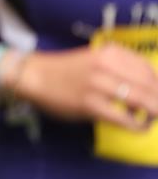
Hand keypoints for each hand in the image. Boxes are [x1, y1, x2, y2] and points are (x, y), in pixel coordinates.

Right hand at [14, 43, 157, 130]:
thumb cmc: (66, 70)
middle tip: (156, 110)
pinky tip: (139, 126)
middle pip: (150, 86)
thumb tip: (150, 88)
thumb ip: (120, 68)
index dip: (157, 86)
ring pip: (142, 101)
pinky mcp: (90, 104)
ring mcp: (98, 85)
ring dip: (154, 113)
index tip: (155, 95)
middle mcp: (107, 65)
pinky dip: (138, 125)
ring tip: (151, 118)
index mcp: (110, 53)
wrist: (34, 76)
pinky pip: (124, 119)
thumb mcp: (95, 59)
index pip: (149, 70)